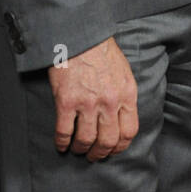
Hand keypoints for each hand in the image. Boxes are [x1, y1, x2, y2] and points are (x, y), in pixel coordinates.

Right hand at [47, 37, 138, 160]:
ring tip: (77, 149)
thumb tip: (121, 115)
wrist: (79, 35)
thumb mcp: (123, 71)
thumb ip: (123, 94)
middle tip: (94, 156)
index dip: (121, 146)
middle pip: (108, 140)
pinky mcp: (67, 101)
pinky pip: (65, 131)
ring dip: (81, 149)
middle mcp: (109, 102)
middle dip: (100, 153)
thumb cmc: (101, 50)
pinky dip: (62, 142)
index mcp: (126, 94)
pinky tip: (61, 145)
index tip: (113, 149)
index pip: (129, 131)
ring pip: (86, 139)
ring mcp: (88, 103)